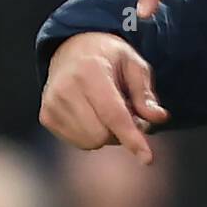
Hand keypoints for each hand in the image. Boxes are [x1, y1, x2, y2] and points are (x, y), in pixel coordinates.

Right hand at [39, 32, 168, 164]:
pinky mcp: (47, 116)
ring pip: (90, 142)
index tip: (147, 158)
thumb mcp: (134, 64)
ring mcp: (52, 104)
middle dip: (120, 131)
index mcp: (90, 71)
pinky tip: (92, 114)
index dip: (132, 137)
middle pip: (102, 135)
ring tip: (107, 109)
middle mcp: (66, 88)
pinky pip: (78, 142)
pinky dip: (91, 134)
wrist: (72, 47)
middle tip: (127, 110)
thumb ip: (146, 93)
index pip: (113, 114)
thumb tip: (159, 118)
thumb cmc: (108, 57)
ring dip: (107, 133)